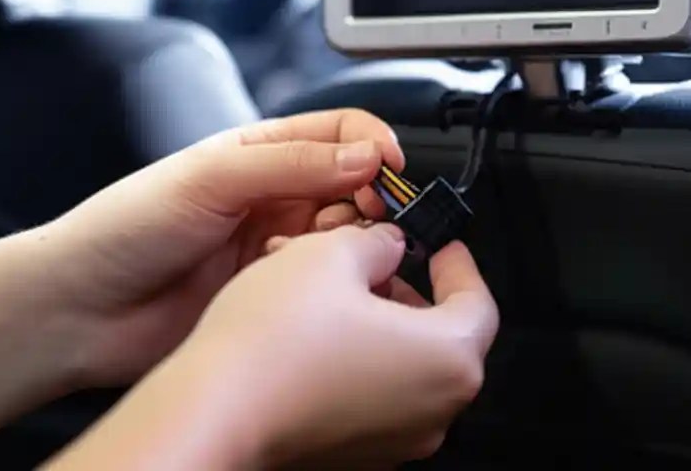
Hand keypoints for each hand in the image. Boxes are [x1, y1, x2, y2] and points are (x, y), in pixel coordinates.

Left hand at [23, 110, 405, 386]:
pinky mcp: (273, 298)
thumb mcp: (211, 179)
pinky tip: (310, 288)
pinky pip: (324, 286)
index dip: (373, 145)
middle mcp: (274, 198)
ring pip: (347, 239)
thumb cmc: (124, 230)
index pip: (340, 133)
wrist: (78, 311)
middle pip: (355, 187)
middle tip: (368, 220)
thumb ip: (291, 163)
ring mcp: (276, 250)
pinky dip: (332, 285)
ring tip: (326, 256)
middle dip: (372, 199)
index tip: (391, 168)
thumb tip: (364, 154)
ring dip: (352, 244)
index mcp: (258, 153)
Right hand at [45, 225, 499, 469]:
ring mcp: (395, 442)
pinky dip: (358, 365)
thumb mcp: (331, 254)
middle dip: (410, 291)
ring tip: (335, 293)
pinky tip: (317, 337)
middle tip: (378, 261)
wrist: (212, 412)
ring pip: (407, 369)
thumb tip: (388, 244)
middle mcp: (434, 411)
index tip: (437, 241)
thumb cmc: (272, 344)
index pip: (478, 300)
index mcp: (449, 359)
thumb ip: (378, 241)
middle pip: (444, 338)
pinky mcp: (356, 456)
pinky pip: (375, 401)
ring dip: (381, 327)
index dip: (455, 261)